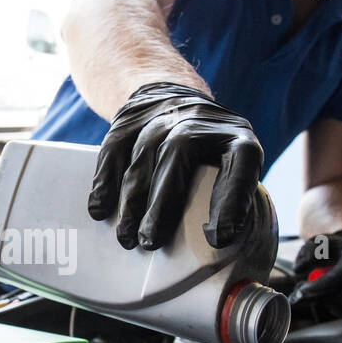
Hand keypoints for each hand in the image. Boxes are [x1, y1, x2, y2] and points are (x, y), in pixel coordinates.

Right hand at [87, 82, 262, 249]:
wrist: (176, 95)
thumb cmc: (211, 152)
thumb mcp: (233, 166)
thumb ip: (231, 197)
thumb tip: (217, 247)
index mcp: (238, 137)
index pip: (241, 163)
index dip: (231, 201)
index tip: (218, 238)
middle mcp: (201, 120)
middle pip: (179, 152)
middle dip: (162, 203)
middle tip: (150, 241)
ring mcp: (163, 114)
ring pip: (143, 154)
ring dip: (132, 200)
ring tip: (127, 236)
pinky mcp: (130, 118)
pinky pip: (114, 149)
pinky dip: (105, 182)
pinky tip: (100, 210)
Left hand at [289, 230, 341, 319]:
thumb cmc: (334, 250)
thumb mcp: (318, 243)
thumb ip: (307, 253)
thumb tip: (298, 270)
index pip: (340, 277)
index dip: (319, 287)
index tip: (301, 291)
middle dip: (318, 298)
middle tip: (300, 293)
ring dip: (326, 303)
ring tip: (319, 290)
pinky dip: (336, 309)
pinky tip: (333, 296)